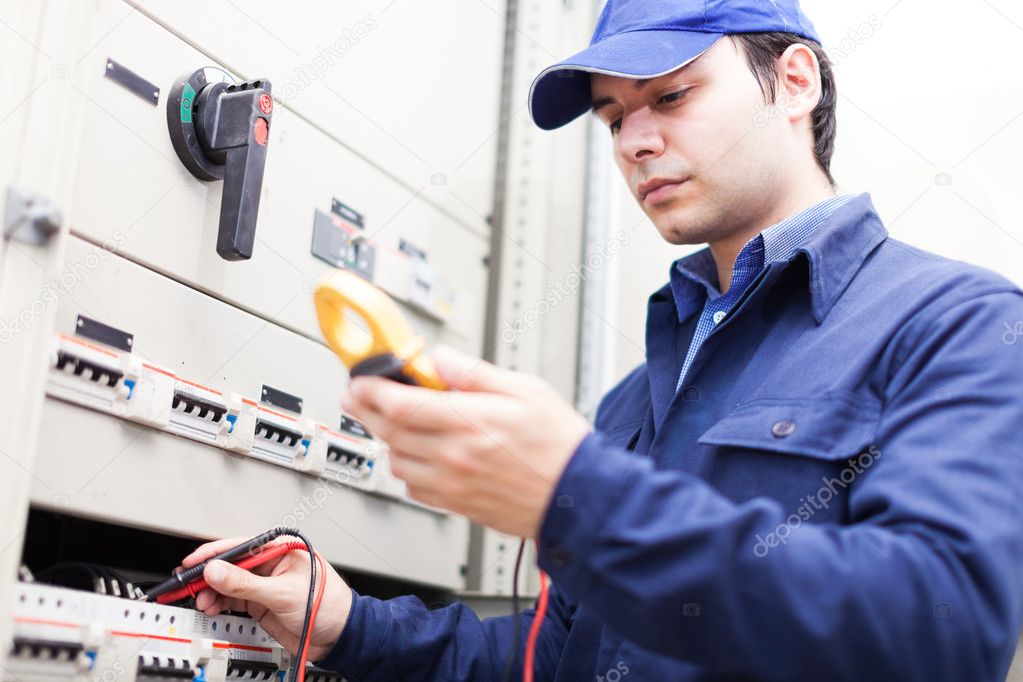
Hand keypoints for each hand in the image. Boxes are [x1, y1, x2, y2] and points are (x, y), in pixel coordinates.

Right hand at [180, 537, 352, 661]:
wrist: (338, 635)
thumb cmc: (326, 605)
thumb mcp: (282, 593)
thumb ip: (246, 583)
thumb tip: (217, 571)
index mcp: (281, 549)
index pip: (240, 547)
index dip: (213, 554)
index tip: (192, 563)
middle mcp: (271, 563)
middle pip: (230, 564)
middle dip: (208, 575)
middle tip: (186, 585)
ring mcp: (265, 583)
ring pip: (228, 583)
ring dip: (211, 592)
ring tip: (202, 601)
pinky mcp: (261, 601)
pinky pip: (233, 598)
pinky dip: (219, 602)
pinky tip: (211, 606)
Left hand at [341, 346, 591, 536]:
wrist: (579, 497)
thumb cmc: (560, 445)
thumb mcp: (525, 389)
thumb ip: (475, 373)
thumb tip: (440, 359)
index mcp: (469, 422)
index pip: (400, 404)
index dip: (370, 389)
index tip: (360, 379)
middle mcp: (454, 456)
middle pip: (388, 432)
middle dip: (366, 409)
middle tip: (359, 395)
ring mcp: (452, 484)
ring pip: (396, 461)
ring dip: (387, 439)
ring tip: (395, 422)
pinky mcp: (457, 505)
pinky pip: (413, 487)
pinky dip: (407, 468)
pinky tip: (419, 454)